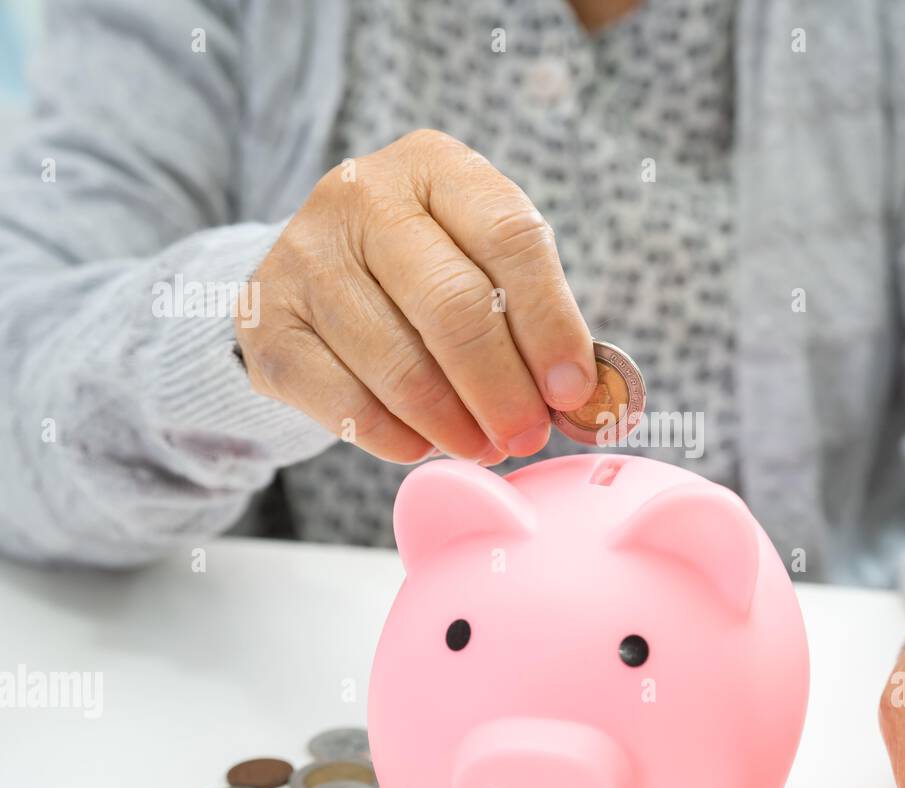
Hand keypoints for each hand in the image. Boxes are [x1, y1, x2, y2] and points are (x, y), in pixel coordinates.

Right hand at [238, 129, 596, 463]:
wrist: (314, 277)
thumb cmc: (426, 274)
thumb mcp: (483, 264)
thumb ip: (534, 318)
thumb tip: (580, 400)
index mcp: (436, 166)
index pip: (510, 238)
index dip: (551, 323)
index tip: (574, 390)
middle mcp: (362, 196)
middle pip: (454, 305)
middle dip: (503, 388)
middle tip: (527, 435)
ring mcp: (303, 255)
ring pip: (400, 363)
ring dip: (455, 424)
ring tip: (484, 446)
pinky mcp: (265, 322)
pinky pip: (346, 402)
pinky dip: (397, 438)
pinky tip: (426, 444)